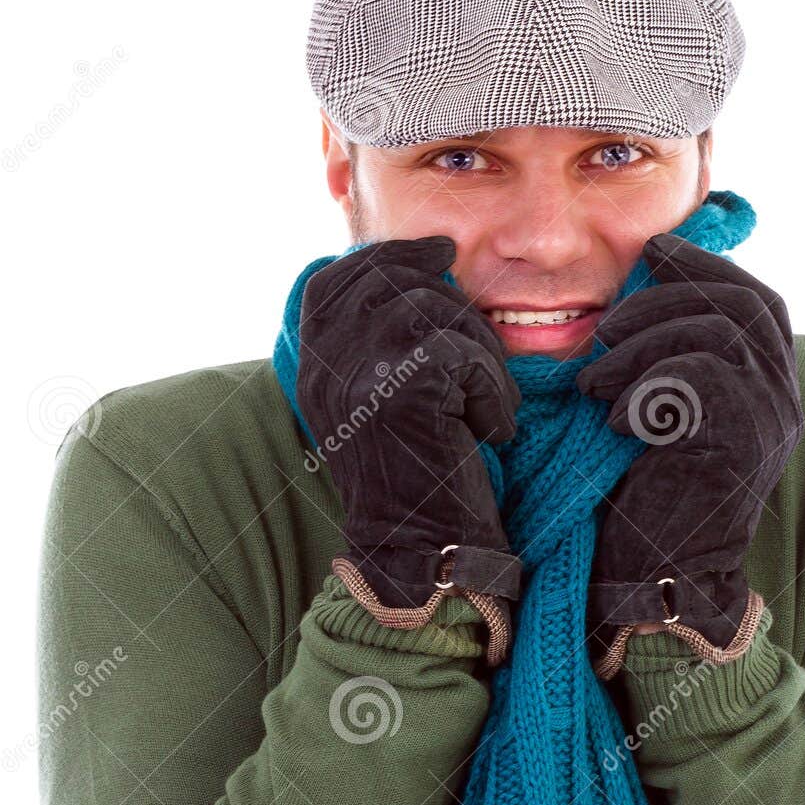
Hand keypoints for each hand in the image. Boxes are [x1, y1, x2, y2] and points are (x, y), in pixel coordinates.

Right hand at [296, 235, 522, 607]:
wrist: (421, 552)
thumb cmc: (416, 482)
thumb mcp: (377, 406)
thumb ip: (376, 346)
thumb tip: (421, 266)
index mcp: (313, 371)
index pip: (333, 281)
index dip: (387, 254)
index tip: (438, 252)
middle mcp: (325, 367)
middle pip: (388, 281)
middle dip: (444, 294)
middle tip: (471, 317)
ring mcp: (361, 374)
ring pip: (436, 312)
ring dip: (478, 353)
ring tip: (486, 404)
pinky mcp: (406, 387)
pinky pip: (465, 352)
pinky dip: (492, 390)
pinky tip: (491, 430)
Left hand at [575, 233, 802, 649]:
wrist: (660, 578)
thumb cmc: (647, 498)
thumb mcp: (664, 415)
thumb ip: (672, 361)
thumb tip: (639, 290)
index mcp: (770, 387)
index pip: (756, 300)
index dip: (706, 265)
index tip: (654, 252)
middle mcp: (784, 399)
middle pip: (740, 303)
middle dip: (664, 297)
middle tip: (606, 326)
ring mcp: (771, 420)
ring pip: (713, 332)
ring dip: (638, 346)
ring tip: (593, 383)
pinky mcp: (744, 441)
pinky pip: (698, 375)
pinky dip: (645, 388)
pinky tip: (616, 422)